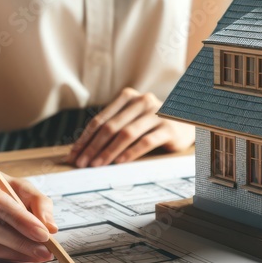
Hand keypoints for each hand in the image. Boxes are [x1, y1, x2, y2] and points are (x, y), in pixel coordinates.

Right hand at [0, 164, 57, 262]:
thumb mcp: (16, 186)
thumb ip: (37, 202)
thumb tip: (50, 227)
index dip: (20, 219)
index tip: (44, 234)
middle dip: (19, 241)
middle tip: (44, 251)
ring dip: (13, 253)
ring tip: (36, 255)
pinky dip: (2, 260)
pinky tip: (19, 257)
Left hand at [68, 87, 193, 167]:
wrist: (187, 123)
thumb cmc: (153, 125)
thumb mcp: (132, 120)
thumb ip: (113, 128)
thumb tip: (83, 151)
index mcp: (128, 97)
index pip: (100, 119)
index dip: (85, 138)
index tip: (74, 155)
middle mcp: (142, 101)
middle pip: (111, 126)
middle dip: (93, 147)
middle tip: (82, 163)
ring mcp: (156, 114)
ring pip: (126, 134)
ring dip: (109, 152)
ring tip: (97, 165)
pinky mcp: (168, 128)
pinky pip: (145, 142)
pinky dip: (130, 153)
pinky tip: (119, 163)